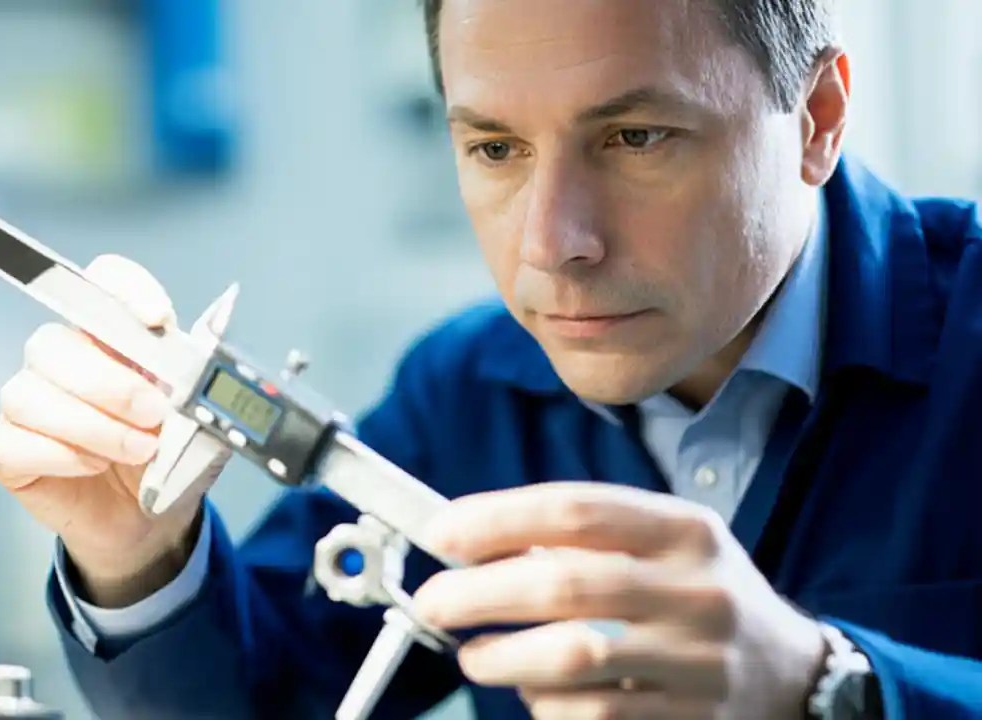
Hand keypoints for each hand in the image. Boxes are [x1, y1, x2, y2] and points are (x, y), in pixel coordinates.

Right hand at [0, 255, 230, 606]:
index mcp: (110, 338)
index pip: (102, 284)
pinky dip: (60, 455)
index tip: (156, 318)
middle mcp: (61, 360)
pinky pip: (10, 441)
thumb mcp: (200, 424)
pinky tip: (94, 466)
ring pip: (27, 393)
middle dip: (108, 382)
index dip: (122, 289)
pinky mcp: (8, 449)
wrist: (149, 523)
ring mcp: (28, 403)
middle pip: (53, 342)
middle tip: (153, 414)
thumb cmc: (169, 461)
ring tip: (137, 450)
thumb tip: (207, 368)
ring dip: (91, 425)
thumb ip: (201, 392)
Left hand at [412, 482, 825, 719]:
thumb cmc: (697, 594)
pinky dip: (546, 706)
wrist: (794, 674)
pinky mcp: (692, 719)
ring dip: (503, 657)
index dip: (498, 519)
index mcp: (686, 530)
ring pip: (575, 658)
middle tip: (432, 603)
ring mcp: (698, 661)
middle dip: (479, 594)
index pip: (577, 510)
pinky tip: (530, 692)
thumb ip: (586, 538)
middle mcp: (697, 590)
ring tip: (472, 654)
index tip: (440, 534)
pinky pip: (596, 716)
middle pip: (566, 585)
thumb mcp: (666, 545)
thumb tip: (473, 542)